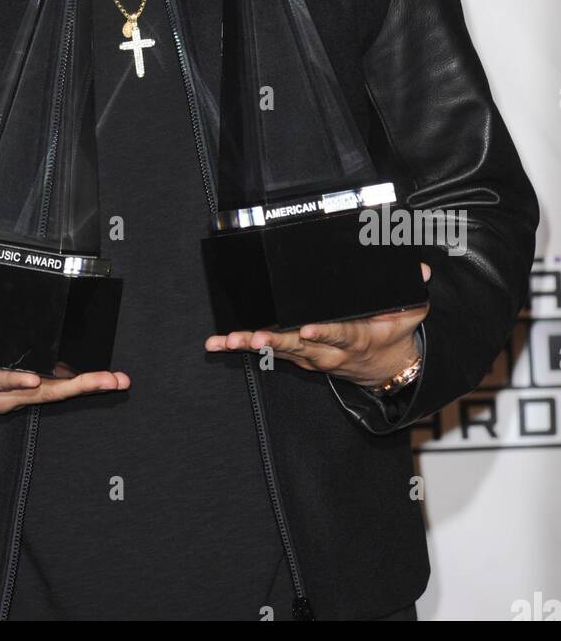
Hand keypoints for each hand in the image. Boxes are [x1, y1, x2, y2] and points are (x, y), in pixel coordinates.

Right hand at [0, 313, 130, 428]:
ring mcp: (9, 398)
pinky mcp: (17, 396)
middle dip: (72, 386)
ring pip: (51, 393)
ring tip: (115, 379)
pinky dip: (77, 385)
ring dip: (85, 386)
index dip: (12, 379)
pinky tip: (103, 378)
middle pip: (38, 392)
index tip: (32, 379)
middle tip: (103, 380)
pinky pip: (50, 392)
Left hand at [203, 262, 430, 388]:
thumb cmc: (395, 335)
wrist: (388, 369)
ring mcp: (312, 356)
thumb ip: (412, 292)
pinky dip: (242, 348)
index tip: (307, 329)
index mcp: (357, 337)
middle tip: (253, 338)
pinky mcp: (299, 356)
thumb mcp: (412, 313)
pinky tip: (219, 342)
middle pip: (300, 346)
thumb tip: (420, 271)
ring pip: (279, 350)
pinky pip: (269, 353)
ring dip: (252, 345)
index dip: (323, 332)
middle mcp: (330, 351)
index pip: (339, 334)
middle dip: (275, 342)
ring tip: (229, 340)